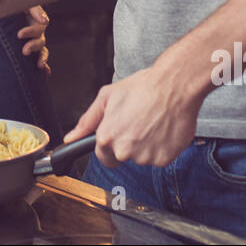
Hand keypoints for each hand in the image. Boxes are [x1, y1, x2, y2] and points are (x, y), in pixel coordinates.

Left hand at [17, 5, 50, 73]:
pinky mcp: (30, 50)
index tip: (19, 35)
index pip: (38, 26)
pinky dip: (45, 65)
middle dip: (33, 46)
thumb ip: (34, 8)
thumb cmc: (9, 6)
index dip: (31, 32)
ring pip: (42, 50)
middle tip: (24, 51)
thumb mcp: (21, 3)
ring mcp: (33, 41)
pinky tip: (46, 72)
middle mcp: (35, 31)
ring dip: (42, 58)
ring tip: (39, 65)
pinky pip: (40, 58)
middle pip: (40, 40)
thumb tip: (45, 22)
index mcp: (33, 19)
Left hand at [63, 60, 203, 167]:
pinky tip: (163, 129)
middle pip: (123, 156)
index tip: (120, 135)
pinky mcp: (163, 159)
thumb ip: (87, 121)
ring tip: (153, 122)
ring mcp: (144, 157)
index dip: (111, 146)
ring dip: (147, 145)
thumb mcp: (107, 97)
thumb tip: (71, 138)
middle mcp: (123, 151)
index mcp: (107, 137)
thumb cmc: (142, 87)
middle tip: (139, 122)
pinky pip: (160, 158)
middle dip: (129, 143)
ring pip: (142, 157)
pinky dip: (162, 147)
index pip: (103, 156)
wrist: (174, 86)